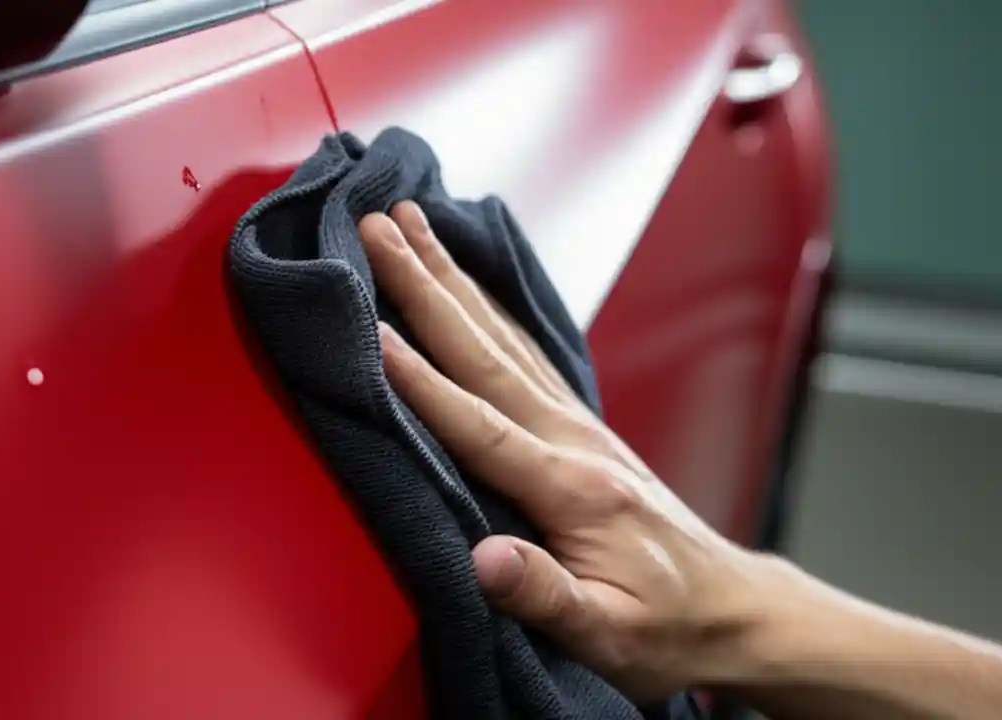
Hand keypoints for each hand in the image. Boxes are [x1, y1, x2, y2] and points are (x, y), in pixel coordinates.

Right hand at [358, 202, 768, 701]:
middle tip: (378, 227)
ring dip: (453, 279)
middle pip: (485, 352)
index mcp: (572, 488)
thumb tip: (483, 559)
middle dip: (427, 286)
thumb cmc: (666, 630)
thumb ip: (545, 595)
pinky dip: (490, 308)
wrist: (730, 611)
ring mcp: (579, 426)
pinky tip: (468, 286)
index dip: (421, 380)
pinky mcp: (579, 428)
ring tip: (413, 226)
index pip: (480, 424)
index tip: (371, 329)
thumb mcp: (609, 636)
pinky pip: (525, 351)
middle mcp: (574, 439)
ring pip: (503, 337)